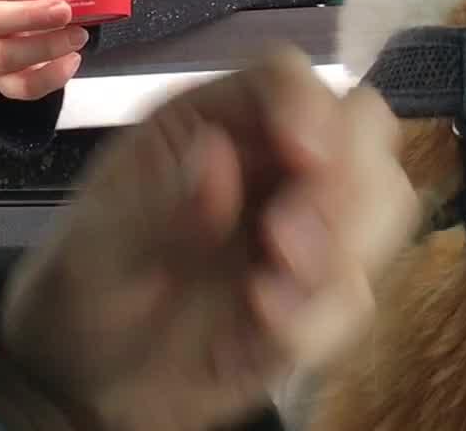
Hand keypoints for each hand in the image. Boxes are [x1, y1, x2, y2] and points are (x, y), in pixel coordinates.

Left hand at [0, 45, 418, 430]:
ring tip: (271, 294)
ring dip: (347, 246)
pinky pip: (359, 293)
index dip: (309, 106)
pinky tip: (266, 332)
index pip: (286, 78)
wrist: (86, 386)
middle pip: (362, 127)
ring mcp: (305, 227)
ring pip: (385, 200)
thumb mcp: (95, 249)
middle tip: (285, 241)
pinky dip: (325, 316)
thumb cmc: (80, 294)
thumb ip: (156, 204)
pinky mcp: (319, 296)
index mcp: (212, 123)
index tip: (305, 158)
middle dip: (346, 182)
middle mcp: (271, 163)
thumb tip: (218, 155)